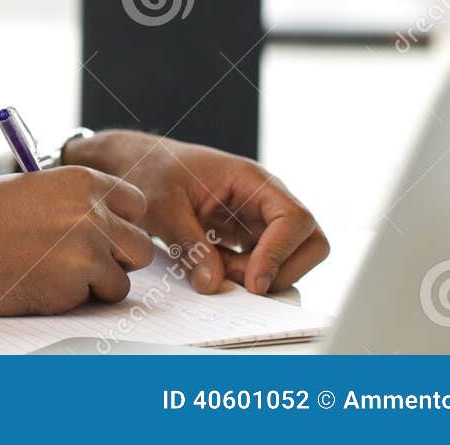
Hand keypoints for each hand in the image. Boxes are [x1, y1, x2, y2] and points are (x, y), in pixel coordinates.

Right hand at [0, 166, 154, 315]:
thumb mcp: (29, 190)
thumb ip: (69, 201)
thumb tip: (98, 219)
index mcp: (81, 180)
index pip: (135, 204)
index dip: (120, 224)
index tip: (102, 235)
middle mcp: (93, 209)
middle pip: (140, 246)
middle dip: (117, 260)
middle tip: (83, 264)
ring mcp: (90, 247)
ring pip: (123, 279)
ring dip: (97, 284)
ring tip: (57, 276)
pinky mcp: (79, 282)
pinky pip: (97, 299)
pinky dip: (76, 300)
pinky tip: (43, 286)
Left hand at [66, 129, 329, 295]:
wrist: (138, 165)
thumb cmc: (151, 172)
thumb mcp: (161, 205)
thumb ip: (187, 243)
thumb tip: (214, 284)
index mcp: (252, 180)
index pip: (295, 220)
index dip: (281, 255)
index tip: (253, 283)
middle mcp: (266, 199)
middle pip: (311, 241)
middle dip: (282, 269)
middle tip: (235, 277)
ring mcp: (261, 218)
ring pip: (293, 257)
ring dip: (264, 275)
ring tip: (218, 270)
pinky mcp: (249, 236)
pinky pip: (267, 263)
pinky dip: (249, 275)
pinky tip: (216, 269)